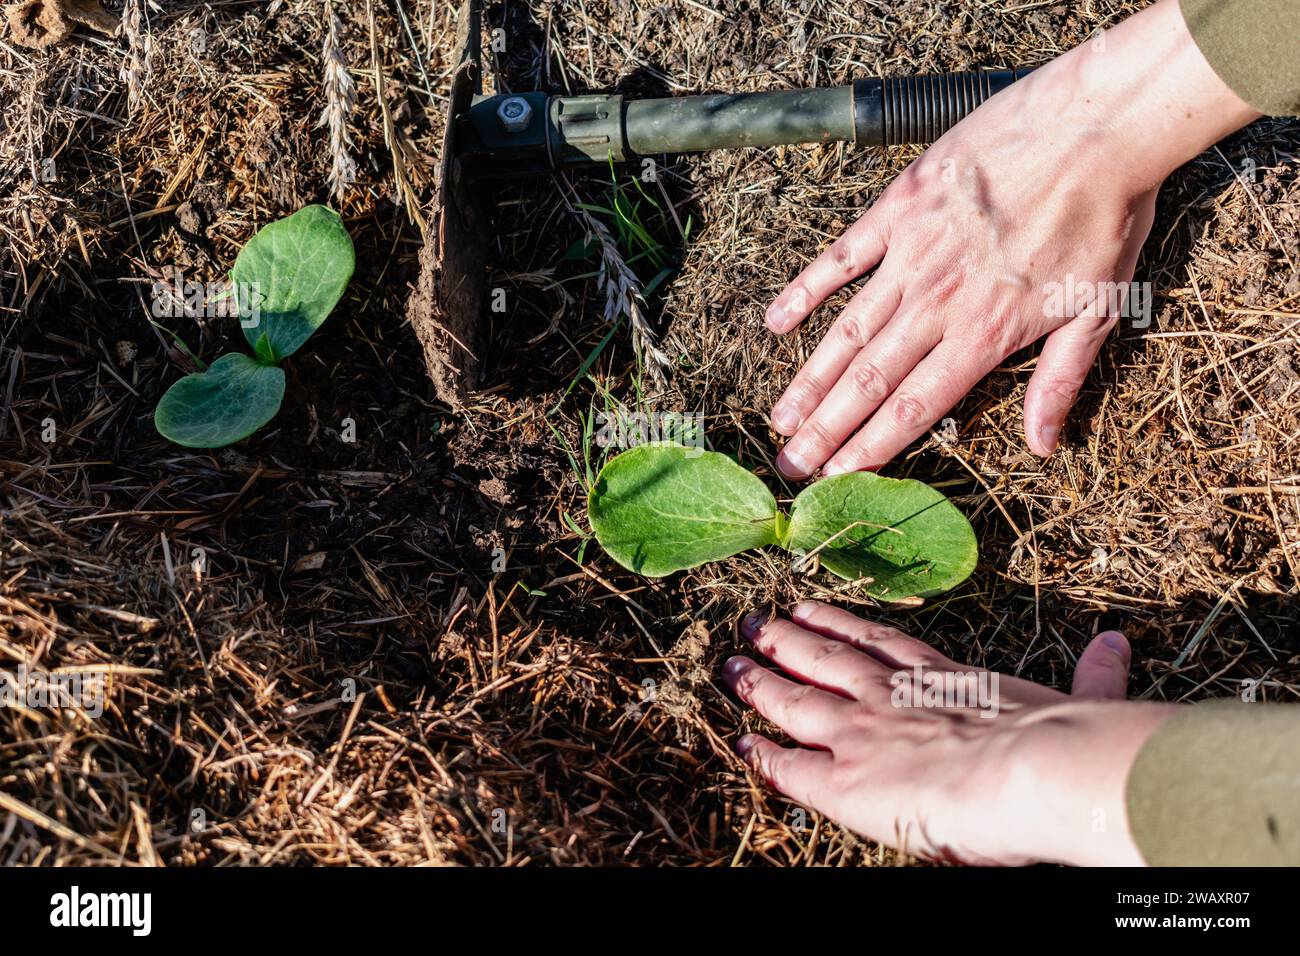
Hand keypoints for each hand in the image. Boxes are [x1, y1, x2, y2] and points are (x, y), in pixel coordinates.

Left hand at [722, 601, 1175, 865]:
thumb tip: (1120, 645)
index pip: (878, 644)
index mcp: (941, 677)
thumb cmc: (1063, 738)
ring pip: (793, 699)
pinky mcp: (844, 781)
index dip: (840, 624)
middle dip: (784, 639)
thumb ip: (1092, 675)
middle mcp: (890, 694)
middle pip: (823, 657)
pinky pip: (790, 768)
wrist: (1039, 768)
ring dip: (760, 682)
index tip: (810, 606)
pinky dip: (764, 755)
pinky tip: (742, 744)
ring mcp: (860, 732)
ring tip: (730, 666)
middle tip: (751, 621)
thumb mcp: (1080, 697)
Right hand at [765, 0, 1260, 477]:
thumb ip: (1059, 381)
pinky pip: (843, 256)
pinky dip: (807, 289)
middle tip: (790, 464)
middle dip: (826, 429)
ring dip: (811, 378)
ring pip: (848, 330)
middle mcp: (938, 303)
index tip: (834, 478)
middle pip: (869, 380)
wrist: (1097, 128)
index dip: (870, 448)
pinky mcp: (901, 208)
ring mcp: (913, 255)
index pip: (914, 408)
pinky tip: (777, 321)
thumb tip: (1043, 445)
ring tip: (781, 416)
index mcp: (985, 335)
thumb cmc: (1106, 218)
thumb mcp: (1098, 310)